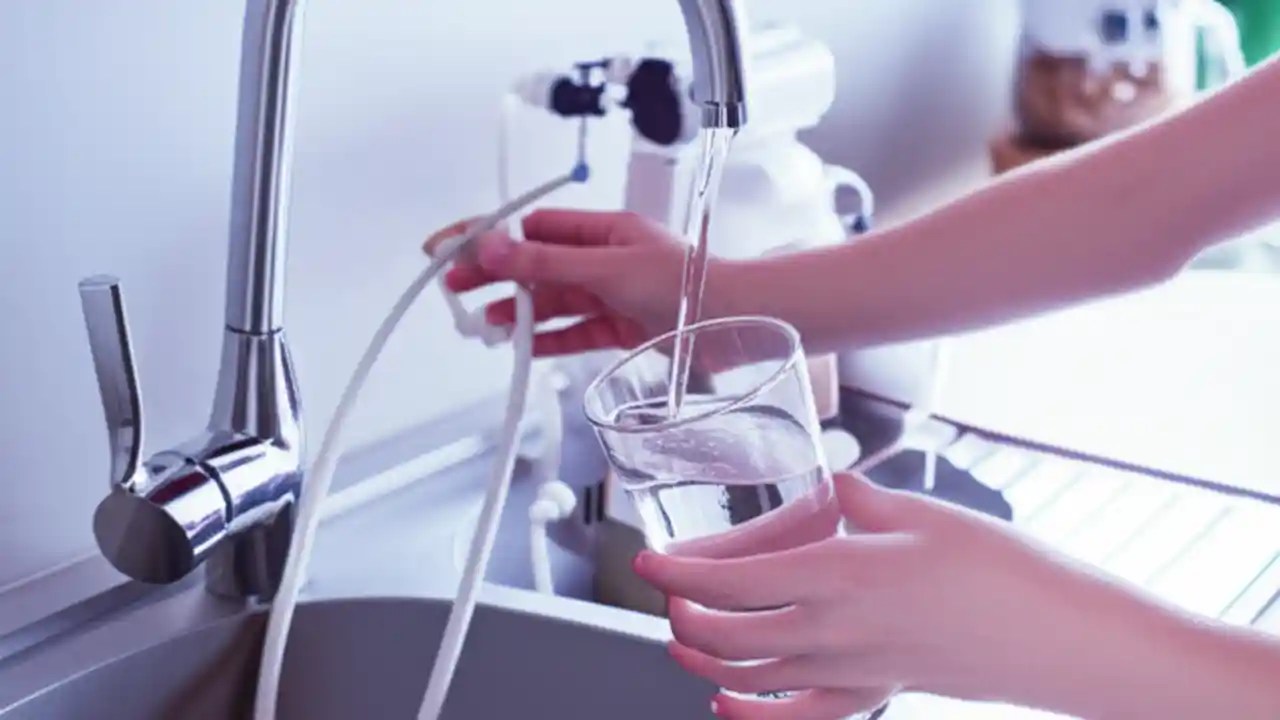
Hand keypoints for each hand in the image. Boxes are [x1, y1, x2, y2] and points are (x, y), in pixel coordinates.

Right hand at [437, 209, 690, 356]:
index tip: (453, 247)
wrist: (738, 323)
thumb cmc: (687, 285)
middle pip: (537, 266)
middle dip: (495, 275)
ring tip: (481, 324)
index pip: (533, 229)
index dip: (491, 238)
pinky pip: (575, 331)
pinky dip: (547, 338)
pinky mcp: (621, 328)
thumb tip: (493, 247)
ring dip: (518, 311)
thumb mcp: (607, 268)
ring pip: (553, 302)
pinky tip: (520, 344)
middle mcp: (605, 259)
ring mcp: (612, 295)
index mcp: (604, 230)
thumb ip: (547, 263)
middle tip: (453, 288)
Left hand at [633, 473, 1253, 719]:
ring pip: (753, 677)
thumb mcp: (921, 511)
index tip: (650, 559)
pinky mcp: (877, 691)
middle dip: (685, 614)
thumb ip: (857, 501)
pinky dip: (753, 713)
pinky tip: (726, 705)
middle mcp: (835, 630)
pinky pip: (800, 716)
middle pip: (730, 633)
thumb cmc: (998, 565)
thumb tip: (826, 485)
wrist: (1055, 636)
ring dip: (704, 659)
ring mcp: (854, 670)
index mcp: (841, 574)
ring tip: (679, 639)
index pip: (735, 579)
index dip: (682, 570)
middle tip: (668, 592)